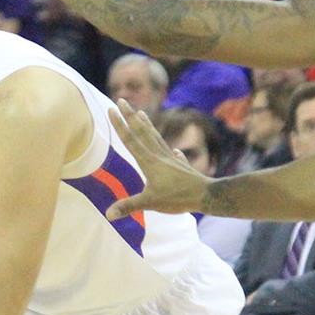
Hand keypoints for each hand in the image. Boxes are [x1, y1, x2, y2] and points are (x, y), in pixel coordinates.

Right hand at [103, 99, 209, 219]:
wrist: (206, 195)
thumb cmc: (178, 198)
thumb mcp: (150, 203)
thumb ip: (129, 206)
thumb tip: (108, 214)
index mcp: (149, 162)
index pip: (130, 140)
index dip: (120, 125)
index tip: (112, 109)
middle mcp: (159, 156)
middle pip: (142, 132)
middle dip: (130, 117)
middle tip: (121, 101)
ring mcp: (171, 159)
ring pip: (156, 138)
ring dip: (147, 125)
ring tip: (141, 113)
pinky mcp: (181, 166)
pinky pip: (172, 154)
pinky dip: (169, 149)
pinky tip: (173, 150)